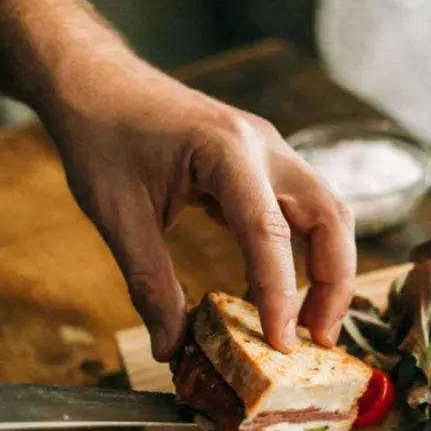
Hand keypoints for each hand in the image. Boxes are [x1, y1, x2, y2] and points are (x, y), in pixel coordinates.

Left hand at [39, 59, 355, 359]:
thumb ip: (150, 283)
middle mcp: (263, 147)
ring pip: (327, 212)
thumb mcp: (117, 215)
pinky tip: (274, 294)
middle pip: (330, 216)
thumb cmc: (102, 136)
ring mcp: (270, 152)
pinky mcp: (263, 164)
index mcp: (226, 150)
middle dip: (333, 283)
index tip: (279, 344)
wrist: (96, 82)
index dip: (279, 295)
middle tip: (318, 340)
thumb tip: (171, 347)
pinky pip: (301, 211)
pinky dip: (302, 255)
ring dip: (329, 269)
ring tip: (309, 326)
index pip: (268, 232)